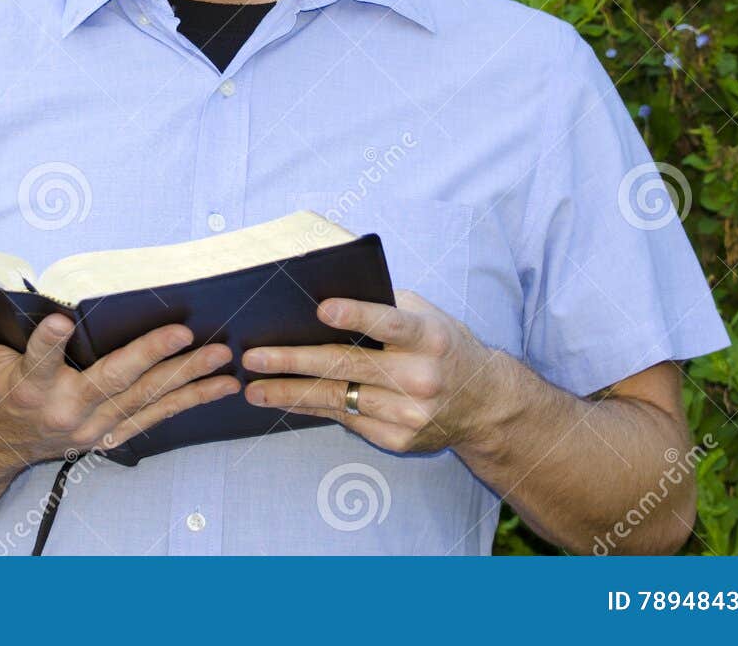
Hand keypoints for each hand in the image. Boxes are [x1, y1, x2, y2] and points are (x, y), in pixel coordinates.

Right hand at [0, 314, 239, 464]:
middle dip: (150, 356)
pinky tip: (221, 386)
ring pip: (146, 400)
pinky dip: (190, 400)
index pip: (39, 361)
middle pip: (112, 381)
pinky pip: (157, 415)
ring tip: (222, 357)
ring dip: (187, 378)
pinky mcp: (113, 432)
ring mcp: (95, 426)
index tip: (62, 321)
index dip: (49, 342)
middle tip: (184, 332)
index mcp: (29, 387)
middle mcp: (67, 410)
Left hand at [240, 290, 502, 453]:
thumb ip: (386, 307)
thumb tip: (325, 298)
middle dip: (294, 361)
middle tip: (254, 358)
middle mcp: (421, 377)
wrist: (484, 404)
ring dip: (290, 394)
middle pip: (348, 366)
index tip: (321, 309)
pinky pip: (346, 420)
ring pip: (339, 399)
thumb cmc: (443, 347)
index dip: (357, 315)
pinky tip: (285, 401)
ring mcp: (410, 413)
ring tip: (254, 388)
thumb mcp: (427, 317)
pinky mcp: (398, 439)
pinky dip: (312, 409)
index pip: (390, 323)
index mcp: (430, 337)